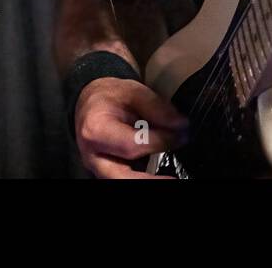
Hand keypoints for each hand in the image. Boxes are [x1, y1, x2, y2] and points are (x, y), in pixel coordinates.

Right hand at [74, 77, 188, 178]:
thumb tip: (181, 125)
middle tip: (173, 178)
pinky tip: (160, 174)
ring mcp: (97, 167)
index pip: (132, 144)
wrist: (90, 104)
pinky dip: (143, 177)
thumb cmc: (109, 97)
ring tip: (170, 177)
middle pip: (122, 176)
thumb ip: (157, 107)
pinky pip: (125, 178)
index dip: (160, 141)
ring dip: (148, 180)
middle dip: (150, 180)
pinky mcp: (106, 173)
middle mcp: (92, 155)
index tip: (181, 135)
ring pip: (122, 181)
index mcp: (96, 130)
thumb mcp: (133, 91)